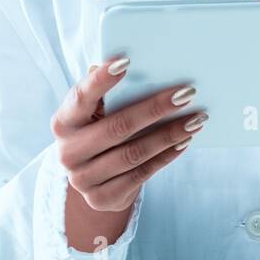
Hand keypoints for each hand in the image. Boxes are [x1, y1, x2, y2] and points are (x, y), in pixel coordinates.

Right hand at [49, 56, 206, 212]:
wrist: (92, 179)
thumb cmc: (98, 131)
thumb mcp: (94, 113)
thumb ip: (104, 92)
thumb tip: (123, 63)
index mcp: (63, 122)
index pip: (81, 97)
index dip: (101, 80)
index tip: (127, 61)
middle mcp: (68, 152)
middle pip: (117, 127)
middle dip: (155, 109)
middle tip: (187, 94)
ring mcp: (83, 179)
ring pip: (134, 153)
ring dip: (169, 135)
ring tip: (196, 119)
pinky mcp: (102, 198)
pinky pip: (141, 174)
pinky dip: (166, 156)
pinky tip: (184, 141)